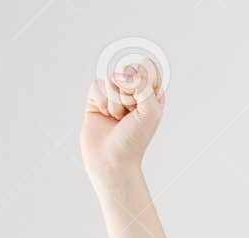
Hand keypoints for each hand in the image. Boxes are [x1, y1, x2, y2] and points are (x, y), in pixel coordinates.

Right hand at [80, 56, 164, 184]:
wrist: (112, 159)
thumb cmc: (135, 140)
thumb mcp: (150, 111)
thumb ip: (144, 84)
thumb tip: (124, 72)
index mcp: (151, 95)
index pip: (148, 68)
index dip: (144, 79)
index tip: (144, 98)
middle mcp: (133, 93)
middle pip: (129, 71)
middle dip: (129, 93)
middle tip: (131, 113)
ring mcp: (114, 95)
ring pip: (113, 78)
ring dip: (116, 102)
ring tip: (118, 119)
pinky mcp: (97, 98)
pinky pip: (97, 85)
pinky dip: (102, 101)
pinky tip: (105, 116)